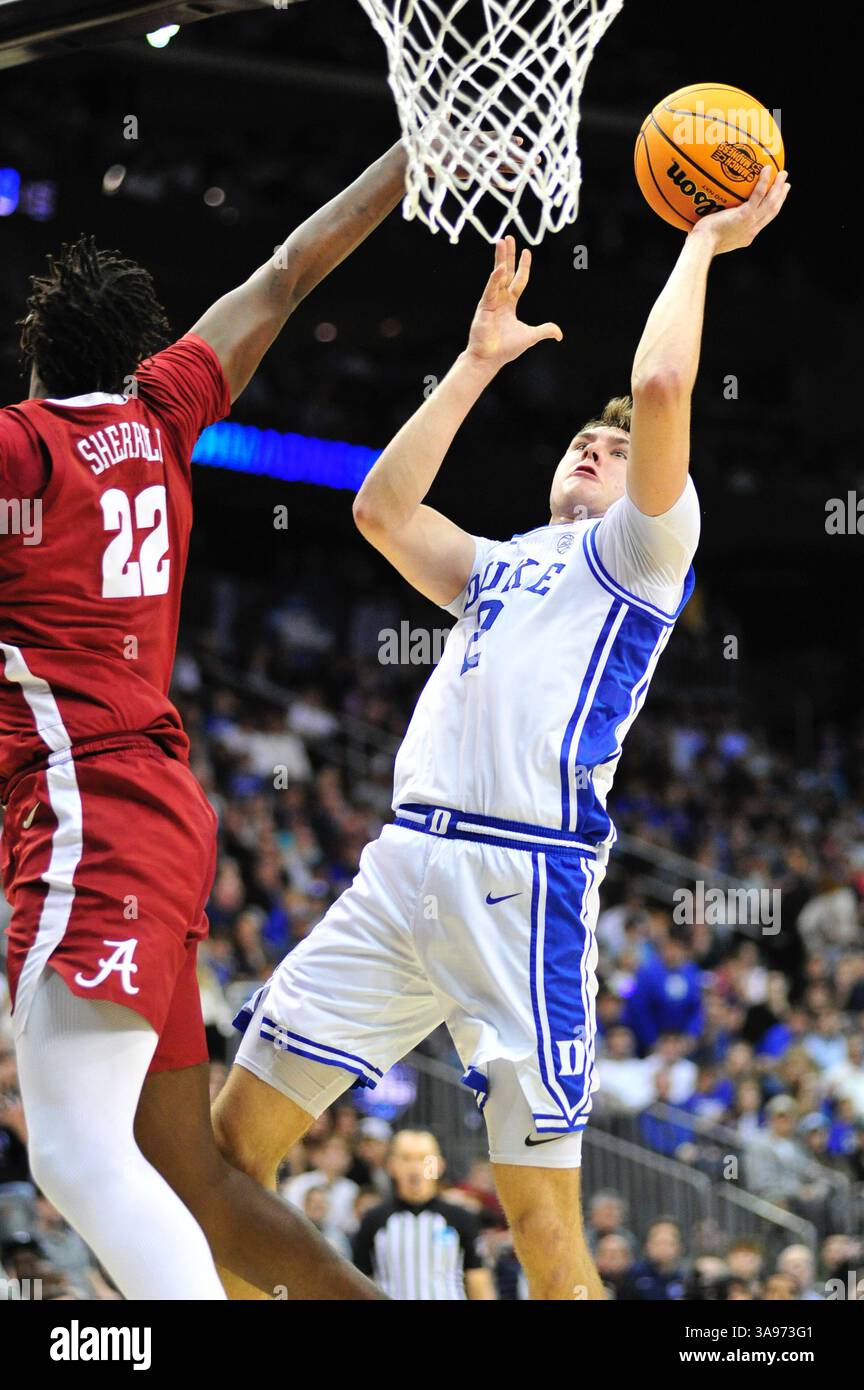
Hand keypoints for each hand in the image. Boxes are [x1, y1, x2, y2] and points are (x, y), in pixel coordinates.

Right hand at [465, 236, 561, 369]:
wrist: (490, 358)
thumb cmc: (506, 349)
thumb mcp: (530, 336)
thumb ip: (544, 331)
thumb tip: (560, 334)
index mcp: (510, 304)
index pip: (518, 280)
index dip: (523, 266)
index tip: (526, 251)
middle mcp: (500, 299)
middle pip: (505, 272)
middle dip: (508, 255)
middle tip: (508, 238)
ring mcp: (491, 301)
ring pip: (497, 275)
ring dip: (500, 258)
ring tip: (500, 241)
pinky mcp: (484, 306)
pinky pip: (490, 289)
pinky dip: (495, 279)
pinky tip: (500, 268)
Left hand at [690, 165, 790, 254]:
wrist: (702, 246)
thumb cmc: (700, 242)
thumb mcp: (711, 236)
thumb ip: (715, 226)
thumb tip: (704, 217)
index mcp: (746, 236)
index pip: (763, 221)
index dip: (772, 208)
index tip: (777, 198)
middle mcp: (752, 230)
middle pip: (772, 211)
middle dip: (780, 196)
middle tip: (785, 183)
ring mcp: (751, 223)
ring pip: (771, 202)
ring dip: (778, 187)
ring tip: (782, 173)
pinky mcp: (746, 216)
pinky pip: (758, 195)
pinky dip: (764, 181)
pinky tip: (767, 169)